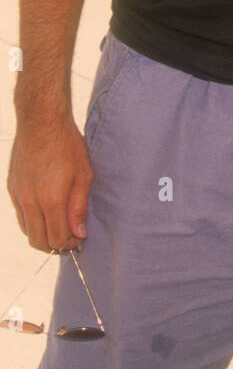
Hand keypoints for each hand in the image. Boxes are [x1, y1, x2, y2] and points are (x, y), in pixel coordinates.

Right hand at [8, 114, 92, 253]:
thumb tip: (79, 234)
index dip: (69, 245)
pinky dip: (33, 220)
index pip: (56, 239)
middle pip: (38, 241)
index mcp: (50, 201)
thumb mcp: (84, 175)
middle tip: (70, 237)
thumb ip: (79, 208)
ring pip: (27, 230)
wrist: (41, 122)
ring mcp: (18, 195)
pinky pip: (21, 215)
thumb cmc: (67, 146)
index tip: (79, 239)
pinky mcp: (12, 188)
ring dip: (43, 234)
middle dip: (55, 245)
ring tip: (60, 225)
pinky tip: (47, 211)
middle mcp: (30, 202)